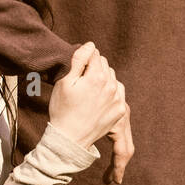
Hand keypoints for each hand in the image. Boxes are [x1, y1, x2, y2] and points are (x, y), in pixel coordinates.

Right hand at [47, 43, 132, 181]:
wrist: (71, 138)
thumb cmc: (63, 109)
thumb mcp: (65, 82)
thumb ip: (79, 60)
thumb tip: (90, 45)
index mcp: (97, 76)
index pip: (95, 54)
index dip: (84, 59)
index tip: (77, 70)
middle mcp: (112, 85)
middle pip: (105, 65)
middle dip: (94, 68)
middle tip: (81, 82)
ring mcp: (118, 98)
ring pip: (112, 78)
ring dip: (103, 80)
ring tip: (88, 92)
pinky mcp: (120, 110)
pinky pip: (117, 93)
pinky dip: (109, 93)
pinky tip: (97, 101)